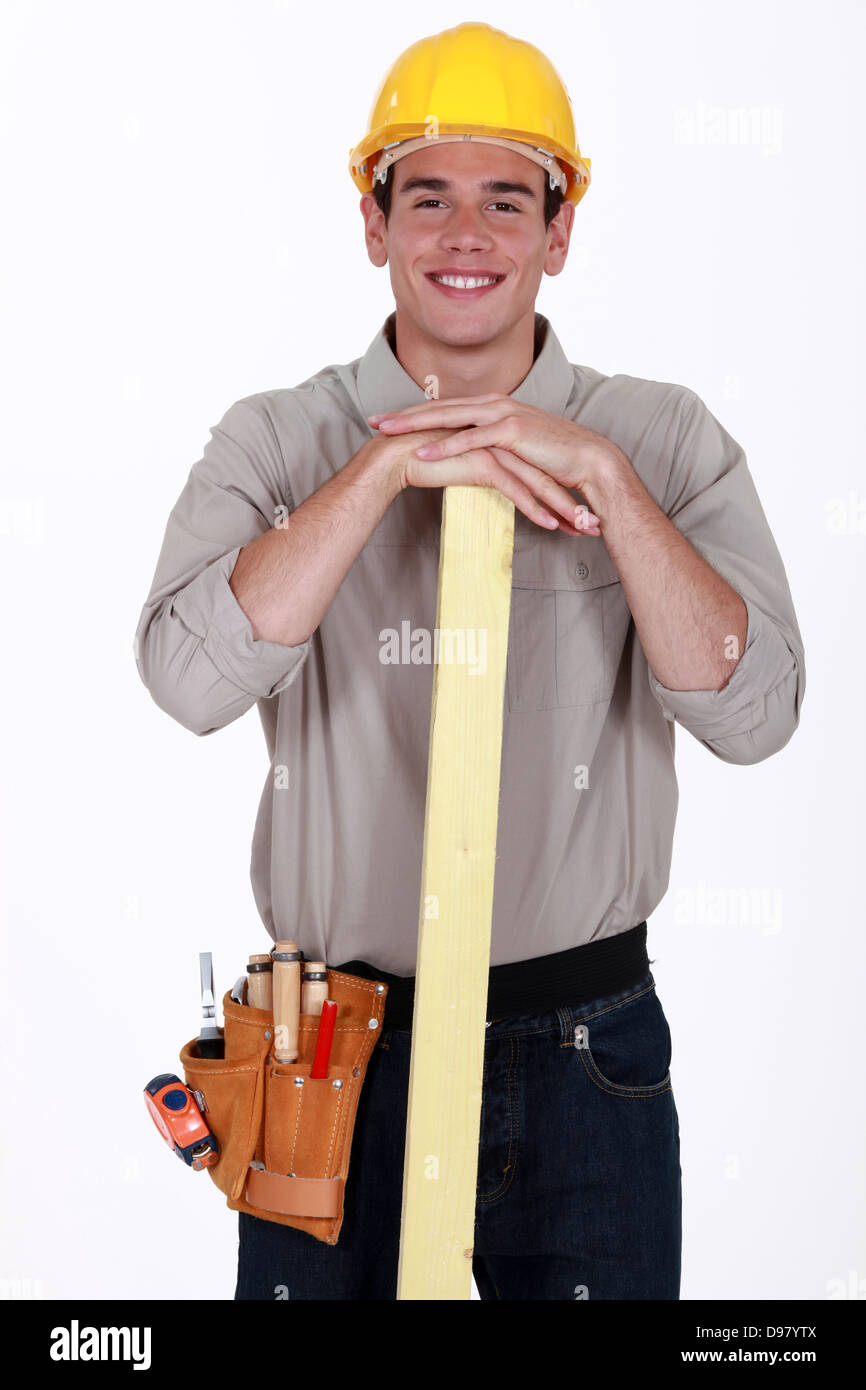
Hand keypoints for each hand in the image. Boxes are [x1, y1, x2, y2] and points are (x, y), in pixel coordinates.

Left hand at [369, 393, 624, 528]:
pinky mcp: (513, 432)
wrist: (588, 460)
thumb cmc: (554, 459)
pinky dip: (446, 445)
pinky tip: (422, 452)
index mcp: (493, 406)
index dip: (414, 414)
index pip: (446, 408)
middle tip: (373, 421)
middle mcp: (495, 404)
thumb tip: (472, 458)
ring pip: (450, 418)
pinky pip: (472, 439)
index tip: (386, 420)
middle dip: (404, 414)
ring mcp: (504, 414)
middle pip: (440, 407)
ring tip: (387, 433)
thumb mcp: (515, 451)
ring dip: (416, 425)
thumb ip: (492, 448)